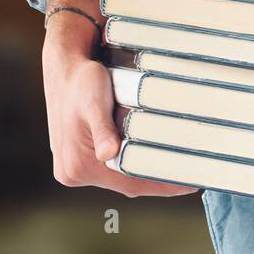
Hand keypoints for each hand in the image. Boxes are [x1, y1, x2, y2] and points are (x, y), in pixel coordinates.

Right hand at [43, 0, 196, 197]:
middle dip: (157, 178)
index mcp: (77, 165)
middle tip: (190, 173)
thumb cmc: (80, 81)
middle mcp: (73, 171)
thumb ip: (102, 129)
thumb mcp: (94, 102)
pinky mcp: (79, 157)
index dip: (161, 185)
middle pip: (126, 183)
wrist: (63, 68)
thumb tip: (107, 154)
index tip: (189, 184)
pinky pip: (113, 167)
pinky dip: (133, 163)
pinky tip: (152, 156)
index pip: (129, 184)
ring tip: (177, 165)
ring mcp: (74, 166)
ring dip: (145, 170)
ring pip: (121, 176)